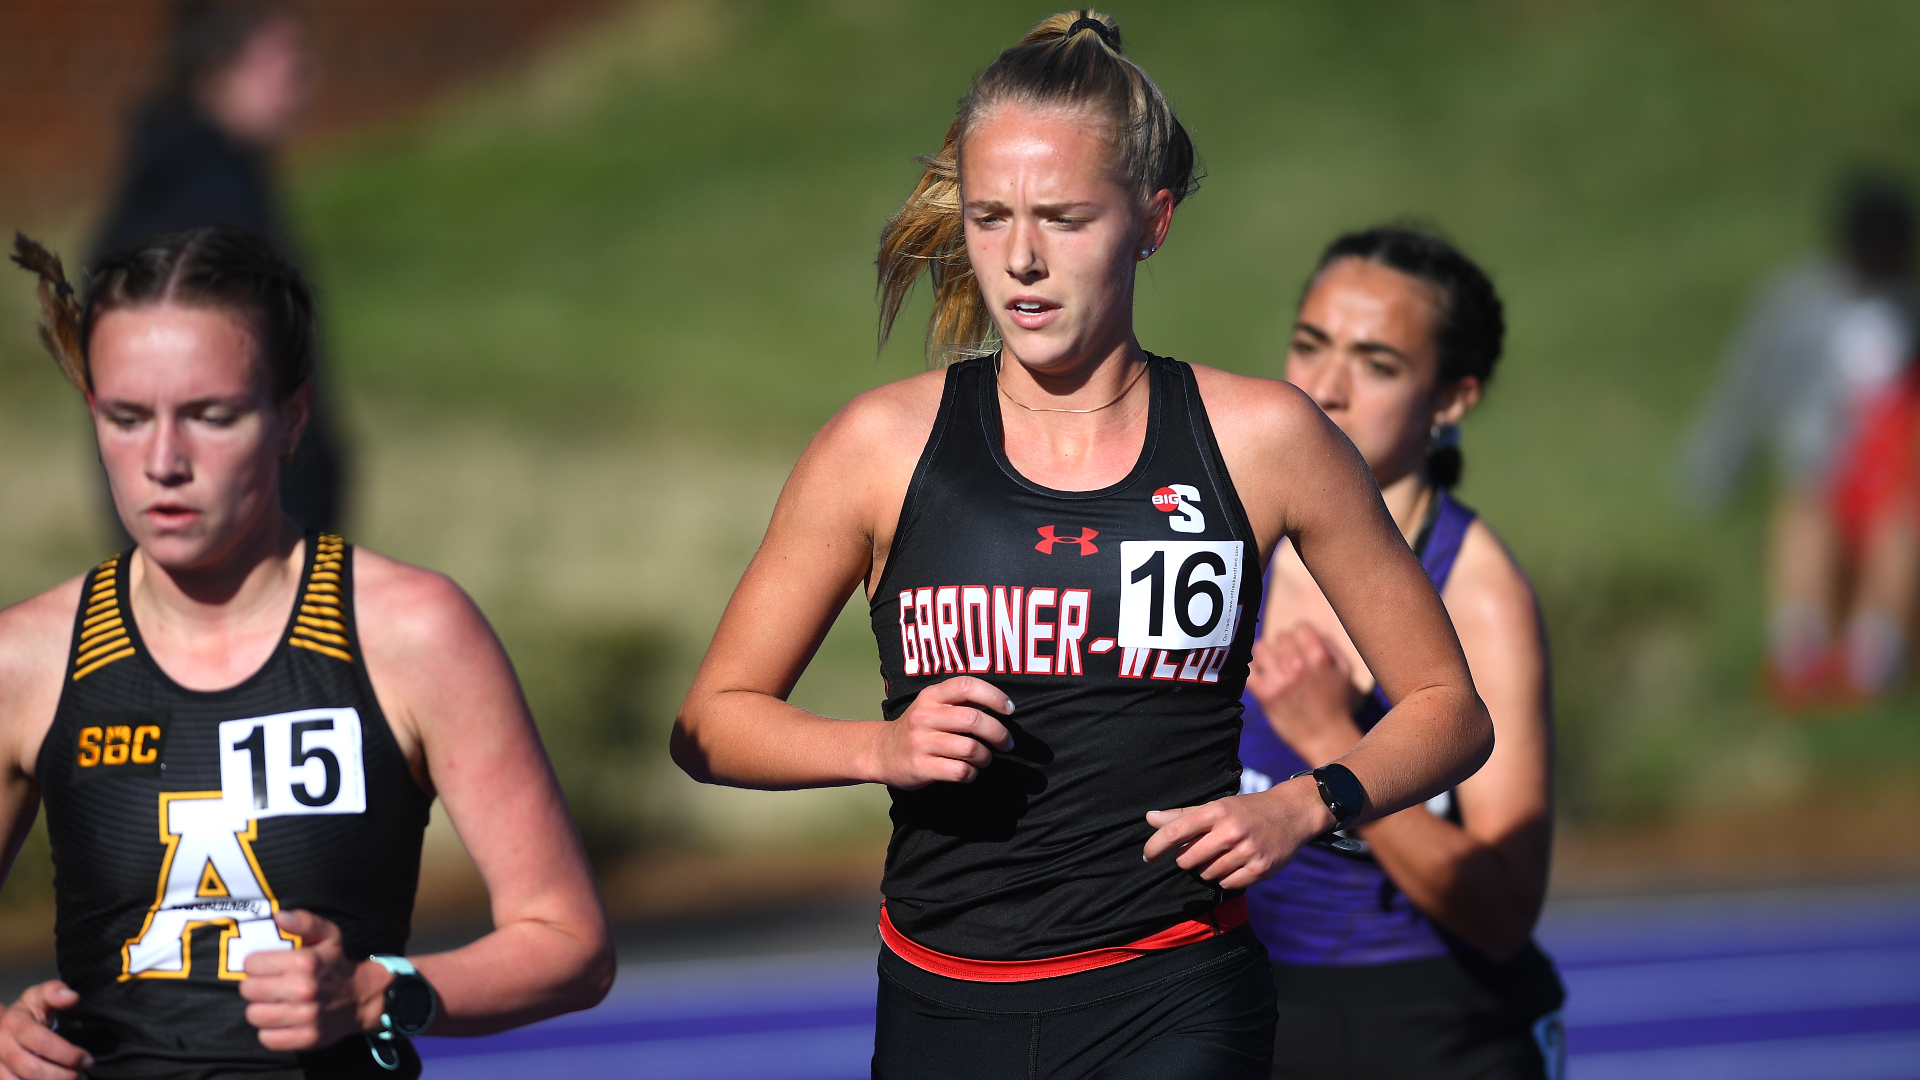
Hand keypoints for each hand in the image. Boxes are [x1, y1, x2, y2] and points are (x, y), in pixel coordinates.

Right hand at [0, 981, 89, 1079]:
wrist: (0, 1026)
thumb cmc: (26, 1013)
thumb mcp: (39, 996)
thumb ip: (55, 992)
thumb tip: (72, 997)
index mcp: (14, 1023)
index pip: (41, 1042)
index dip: (66, 1053)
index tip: (86, 1059)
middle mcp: (1, 1045)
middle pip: (31, 1068)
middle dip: (61, 1075)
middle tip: (80, 1074)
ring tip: (71, 1079)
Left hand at [241, 910, 386, 1051]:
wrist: (362, 998)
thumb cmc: (336, 964)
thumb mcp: (328, 935)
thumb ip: (305, 922)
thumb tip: (278, 916)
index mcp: (305, 962)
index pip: (251, 964)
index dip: (256, 964)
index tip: (266, 967)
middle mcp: (304, 989)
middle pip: (248, 990)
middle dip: (254, 986)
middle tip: (268, 986)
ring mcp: (306, 1016)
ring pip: (254, 1015)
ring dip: (260, 1009)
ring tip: (273, 1004)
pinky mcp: (306, 1038)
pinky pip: (267, 1039)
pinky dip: (269, 1032)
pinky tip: (281, 1021)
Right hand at [865, 676, 1014, 788]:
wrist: (881, 752)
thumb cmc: (918, 728)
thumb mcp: (932, 705)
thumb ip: (960, 702)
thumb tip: (1002, 706)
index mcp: (931, 696)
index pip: (966, 686)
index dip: (993, 696)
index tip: (1009, 710)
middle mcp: (925, 716)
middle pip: (973, 720)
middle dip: (999, 733)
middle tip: (1007, 743)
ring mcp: (921, 742)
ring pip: (970, 749)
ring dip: (986, 757)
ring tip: (985, 759)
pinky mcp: (921, 766)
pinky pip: (960, 771)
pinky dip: (972, 773)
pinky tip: (969, 772)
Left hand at [1140, 778, 1333, 889]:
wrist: (1292, 813)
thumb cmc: (1247, 810)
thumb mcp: (1217, 806)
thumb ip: (1183, 815)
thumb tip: (1150, 818)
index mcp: (1217, 811)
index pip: (1175, 831)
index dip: (1155, 846)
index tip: (1147, 857)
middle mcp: (1232, 830)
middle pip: (1188, 860)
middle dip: (1187, 860)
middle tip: (1200, 851)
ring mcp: (1248, 851)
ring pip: (1207, 874)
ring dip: (1208, 869)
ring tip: (1223, 855)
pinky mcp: (1261, 869)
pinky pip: (1227, 884)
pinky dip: (1226, 878)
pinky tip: (1236, 865)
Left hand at [1247, 624, 1364, 766]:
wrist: (1325, 737)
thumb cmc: (1336, 703)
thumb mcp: (1344, 671)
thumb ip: (1330, 645)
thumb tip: (1311, 631)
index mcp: (1318, 656)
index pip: (1299, 627)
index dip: (1300, 635)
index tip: (1300, 646)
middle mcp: (1297, 664)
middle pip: (1279, 636)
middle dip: (1284, 646)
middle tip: (1288, 659)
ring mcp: (1279, 679)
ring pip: (1260, 647)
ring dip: (1265, 655)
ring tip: (1272, 665)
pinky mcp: (1265, 694)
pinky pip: (1247, 669)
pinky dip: (1251, 670)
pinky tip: (1259, 675)